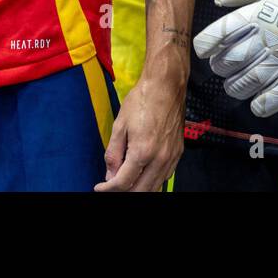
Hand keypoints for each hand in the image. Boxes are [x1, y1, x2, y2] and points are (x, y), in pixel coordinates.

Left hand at [96, 67, 184, 191]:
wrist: (166, 86)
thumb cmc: (143, 100)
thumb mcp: (120, 125)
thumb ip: (114, 153)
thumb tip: (110, 174)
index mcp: (142, 151)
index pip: (123, 183)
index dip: (108, 189)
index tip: (100, 188)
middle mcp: (159, 159)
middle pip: (140, 191)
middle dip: (123, 192)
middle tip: (111, 187)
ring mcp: (171, 157)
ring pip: (155, 187)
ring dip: (139, 189)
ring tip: (126, 181)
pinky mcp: (178, 153)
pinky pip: (165, 177)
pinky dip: (152, 182)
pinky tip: (143, 175)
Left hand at [194, 0, 277, 116]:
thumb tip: (216, 0)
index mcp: (258, 14)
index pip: (219, 34)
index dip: (204, 44)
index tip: (204, 49)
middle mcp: (267, 38)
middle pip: (229, 61)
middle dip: (219, 65)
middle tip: (221, 64)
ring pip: (246, 82)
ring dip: (233, 86)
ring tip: (233, 84)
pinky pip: (275, 98)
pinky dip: (261, 105)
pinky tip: (256, 102)